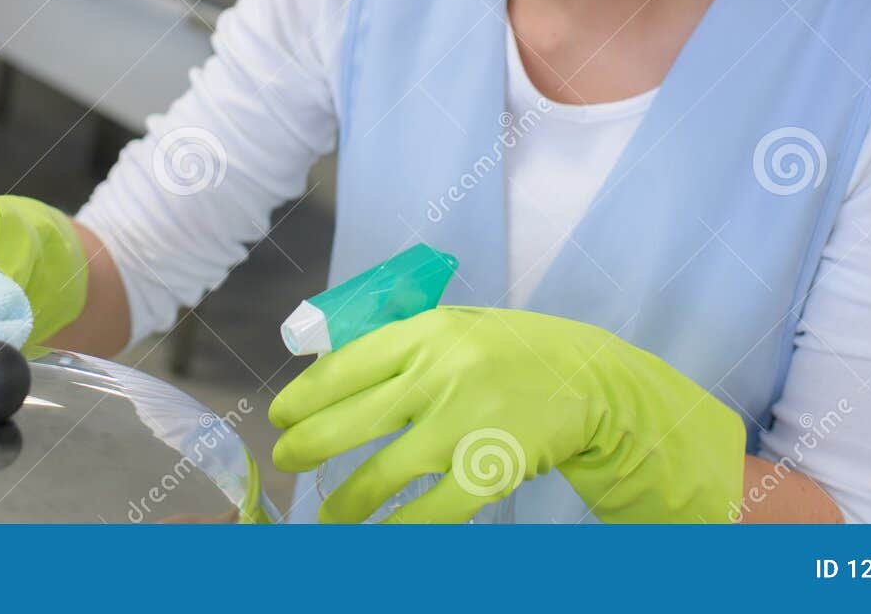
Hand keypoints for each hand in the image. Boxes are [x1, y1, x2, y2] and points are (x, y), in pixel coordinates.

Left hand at [269, 306, 744, 523]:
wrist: (590, 381)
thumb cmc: (510, 353)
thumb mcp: (455, 328)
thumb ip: (399, 347)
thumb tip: (324, 374)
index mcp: (427, 332)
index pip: (345, 365)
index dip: (304, 395)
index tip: (280, 415)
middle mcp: (441, 373)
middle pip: (350, 419)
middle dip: (307, 446)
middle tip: (286, 461)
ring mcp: (465, 424)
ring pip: (381, 475)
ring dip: (344, 503)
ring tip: (327, 519)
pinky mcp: (490, 470)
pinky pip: (428, 513)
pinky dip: (396, 533)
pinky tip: (376, 543)